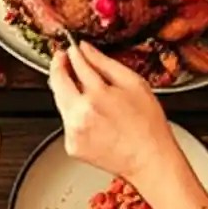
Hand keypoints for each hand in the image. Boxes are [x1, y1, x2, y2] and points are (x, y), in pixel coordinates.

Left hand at [48, 42, 179, 182]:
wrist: (150, 160)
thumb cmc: (148, 125)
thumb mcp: (134, 84)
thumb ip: (105, 63)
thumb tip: (86, 48)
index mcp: (97, 95)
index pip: (77, 64)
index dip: (73, 52)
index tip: (72, 48)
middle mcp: (81, 113)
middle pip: (57, 81)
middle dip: (58, 67)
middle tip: (63, 59)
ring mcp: (74, 131)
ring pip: (59, 101)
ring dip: (67, 91)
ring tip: (86, 91)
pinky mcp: (72, 145)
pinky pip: (66, 121)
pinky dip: (74, 115)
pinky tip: (93, 118)